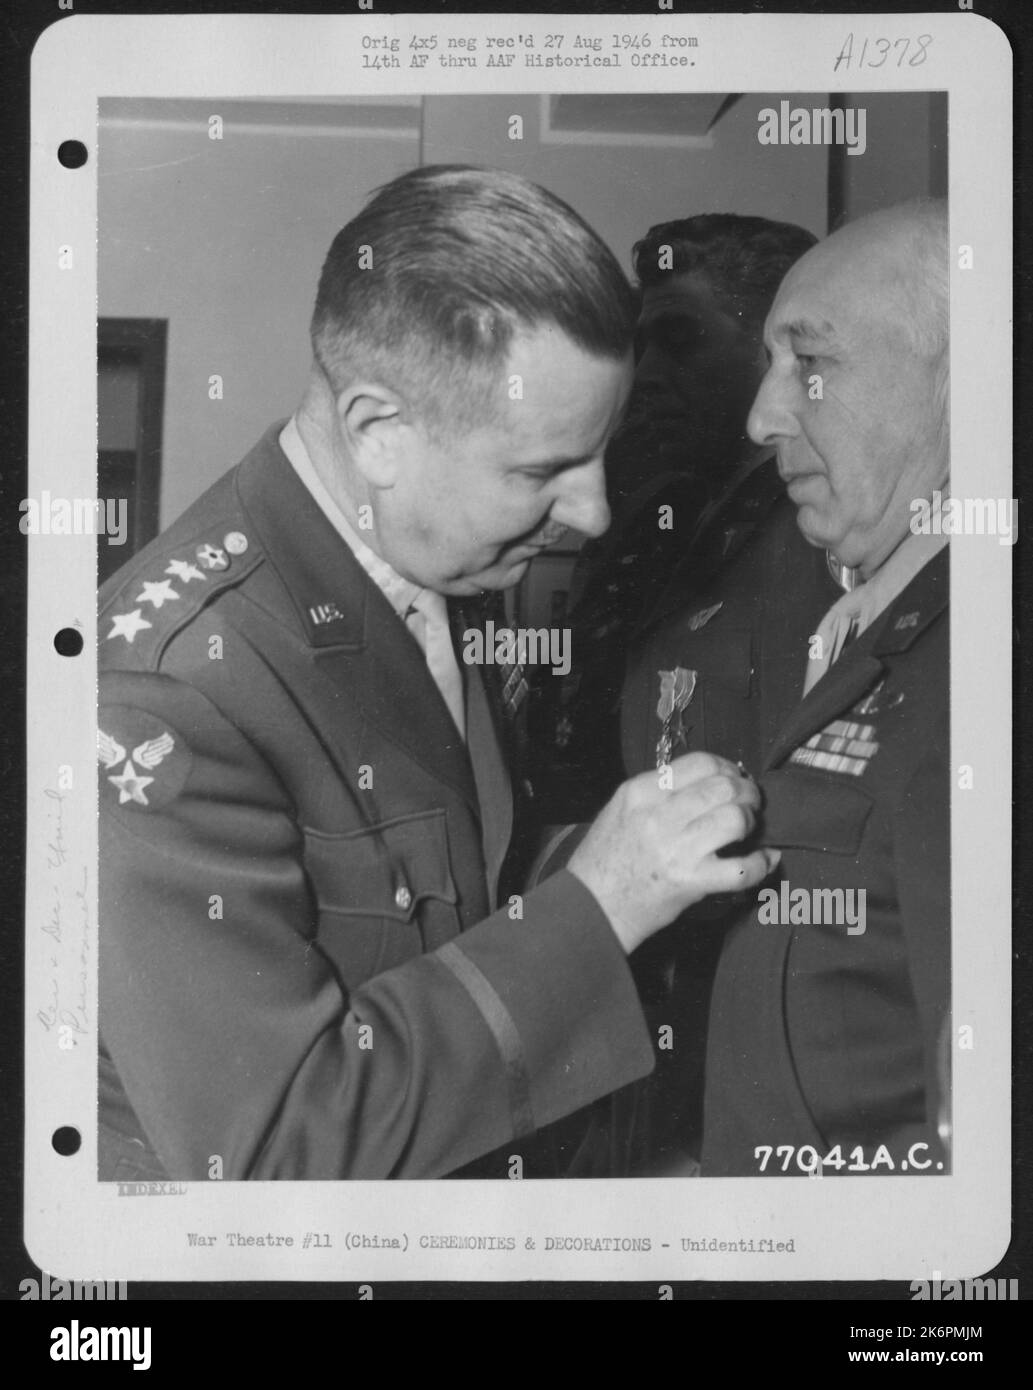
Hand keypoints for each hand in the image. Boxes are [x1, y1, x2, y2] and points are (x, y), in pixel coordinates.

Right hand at [567, 752, 778, 954]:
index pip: (699, 763)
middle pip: (723, 787)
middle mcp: (659, 816)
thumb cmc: (605, 859)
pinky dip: (761, 863)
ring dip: (750, 821)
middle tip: (748, 802)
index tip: (732, 777)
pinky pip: (743, 868)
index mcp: (640, 793)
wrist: (592, 907)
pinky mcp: (692, 883)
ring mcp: (677, 850)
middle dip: (745, 792)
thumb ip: (658, 791)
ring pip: (735, 818)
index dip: (726, 767)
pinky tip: (763, 859)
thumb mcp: (621, 809)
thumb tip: (707, 780)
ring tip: (747, 829)